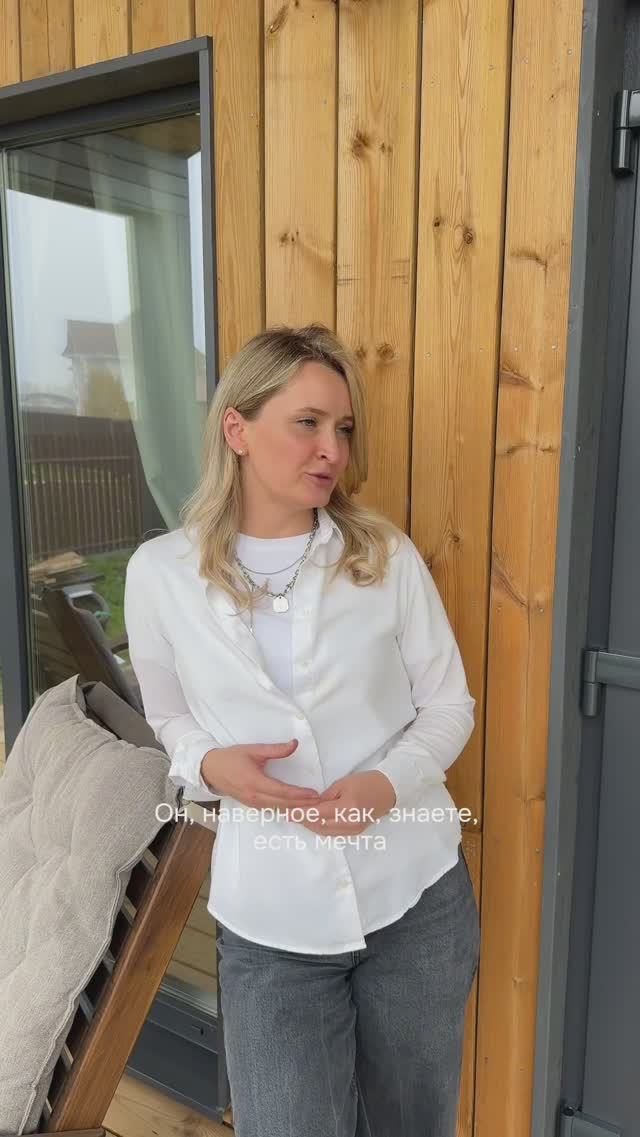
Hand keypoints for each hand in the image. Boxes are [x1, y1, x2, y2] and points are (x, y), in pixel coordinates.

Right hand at [200, 739, 320, 810]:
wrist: (210, 769)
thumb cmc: (231, 758)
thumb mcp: (253, 750)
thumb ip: (275, 749)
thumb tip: (294, 744)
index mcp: (255, 782)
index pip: (282, 791)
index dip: (299, 794)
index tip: (314, 794)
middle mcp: (254, 796)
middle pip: (283, 804)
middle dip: (302, 805)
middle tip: (319, 803)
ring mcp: (252, 803)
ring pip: (278, 809)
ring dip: (295, 809)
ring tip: (311, 807)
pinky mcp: (252, 805)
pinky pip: (271, 810)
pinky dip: (285, 809)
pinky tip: (295, 809)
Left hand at [286, 771, 396, 836]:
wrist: (389, 790)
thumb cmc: (367, 782)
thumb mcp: (343, 784)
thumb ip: (326, 796)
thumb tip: (312, 805)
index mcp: (347, 808)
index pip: (318, 814)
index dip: (302, 814)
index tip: (288, 812)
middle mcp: (350, 823)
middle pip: (320, 826)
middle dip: (304, 821)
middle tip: (289, 815)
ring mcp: (353, 830)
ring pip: (326, 832)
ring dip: (311, 826)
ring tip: (299, 819)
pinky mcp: (355, 832)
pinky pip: (334, 833)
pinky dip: (322, 828)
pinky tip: (314, 822)